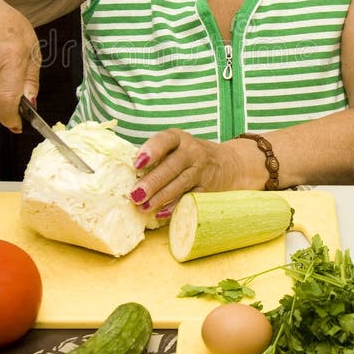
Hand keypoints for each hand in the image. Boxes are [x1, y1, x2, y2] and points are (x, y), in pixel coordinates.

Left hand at [128, 129, 243, 217]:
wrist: (228, 164)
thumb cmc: (188, 156)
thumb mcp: (176, 147)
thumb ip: (156, 156)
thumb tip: (125, 172)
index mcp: (179, 139)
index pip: (165, 140)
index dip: (152, 150)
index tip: (137, 163)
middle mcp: (192, 152)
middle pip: (171, 166)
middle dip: (152, 181)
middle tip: (134, 194)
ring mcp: (201, 170)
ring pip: (180, 183)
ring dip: (160, 197)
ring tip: (142, 206)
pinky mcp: (208, 188)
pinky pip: (190, 198)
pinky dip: (175, 207)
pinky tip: (161, 214)